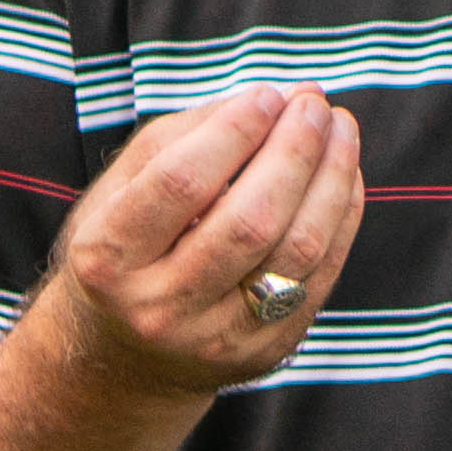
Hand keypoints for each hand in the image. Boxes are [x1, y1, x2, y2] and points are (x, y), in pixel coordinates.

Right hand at [32, 86, 364, 403]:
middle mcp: (158, 307)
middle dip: (294, 151)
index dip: (234, 131)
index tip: (267, 95)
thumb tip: (282, 96)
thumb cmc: (126, 244)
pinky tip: (344, 175)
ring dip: (331, 178)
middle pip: (250, 220)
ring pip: (296, 250)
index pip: (181, 183)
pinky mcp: (263, 351)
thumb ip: (194, 132)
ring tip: (340, 128)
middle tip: (314, 104)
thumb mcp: (126, 185)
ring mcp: (214, 339)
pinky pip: (320, 275)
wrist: (122, 355)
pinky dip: (341, 216)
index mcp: (107, 257)